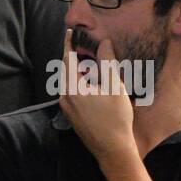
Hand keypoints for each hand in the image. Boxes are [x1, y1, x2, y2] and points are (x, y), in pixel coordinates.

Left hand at [58, 31, 135, 160]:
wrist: (112, 149)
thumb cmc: (115, 118)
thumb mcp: (114, 86)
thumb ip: (107, 63)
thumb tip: (103, 43)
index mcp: (72, 88)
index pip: (67, 59)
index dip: (69, 44)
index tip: (69, 31)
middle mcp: (64, 97)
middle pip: (67, 70)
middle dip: (74, 56)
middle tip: (84, 44)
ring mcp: (66, 107)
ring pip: (70, 82)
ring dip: (79, 70)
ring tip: (91, 60)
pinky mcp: (71, 114)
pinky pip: (72, 92)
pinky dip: (80, 82)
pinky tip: (92, 81)